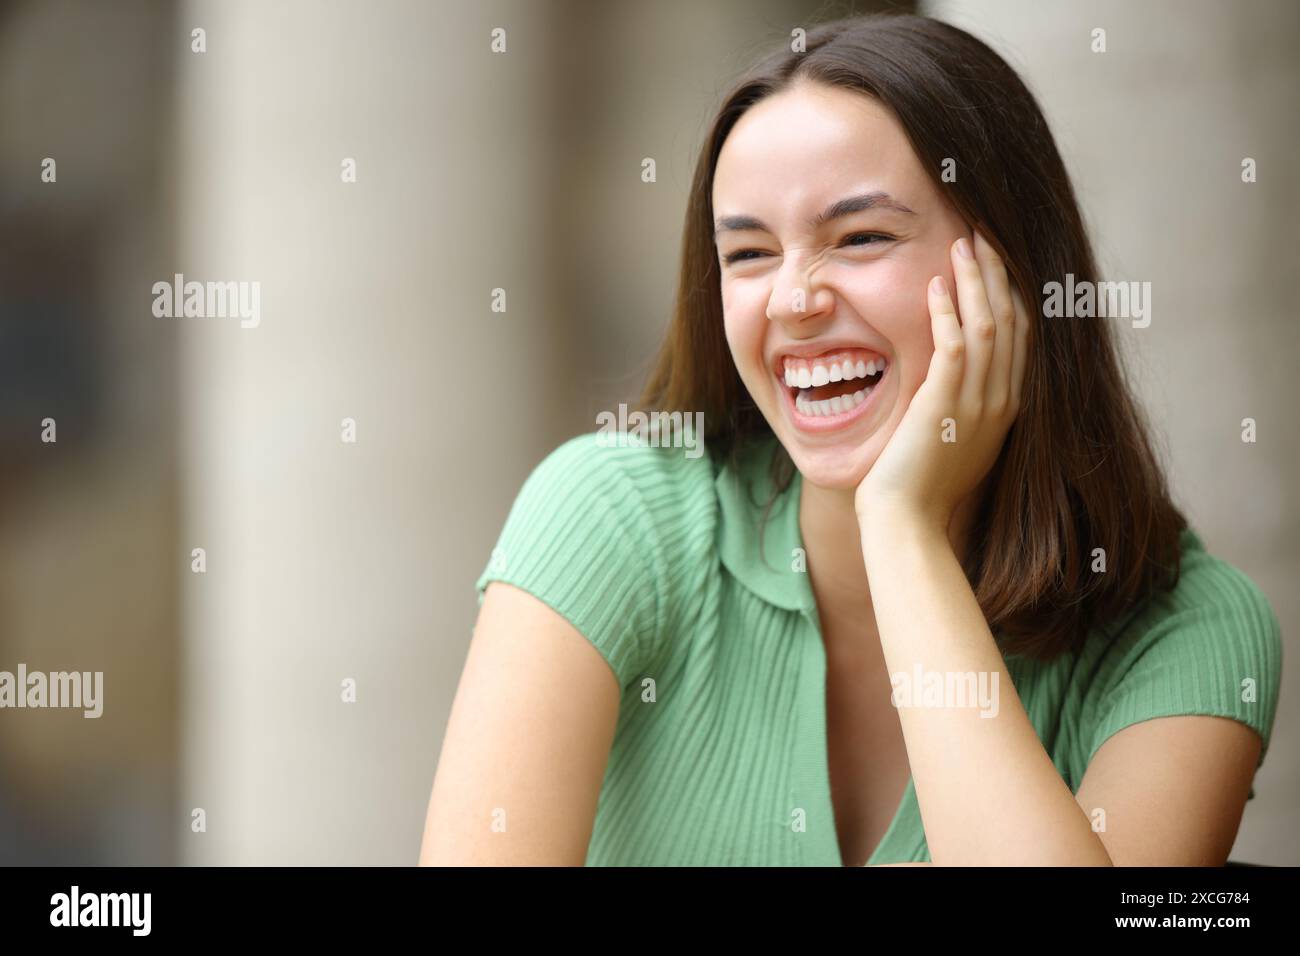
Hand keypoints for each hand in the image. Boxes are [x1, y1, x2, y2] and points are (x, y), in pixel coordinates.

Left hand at [854, 230, 1030, 535]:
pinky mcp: (945, 405)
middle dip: (997, 274)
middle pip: (1011, 321)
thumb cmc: (922, 485)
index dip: (1011, 293)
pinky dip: (948, 312)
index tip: (997, 260)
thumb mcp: (955, 438)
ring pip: (987, 326)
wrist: (908, 521)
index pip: (1020, 336)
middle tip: (983, 235)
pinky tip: (936, 287)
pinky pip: (954, 346)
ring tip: (963, 245)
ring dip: (975, 281)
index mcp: (1008, 407)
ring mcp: (977, 403)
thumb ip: (961, 403)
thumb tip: (950, 375)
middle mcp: (1001, 400)